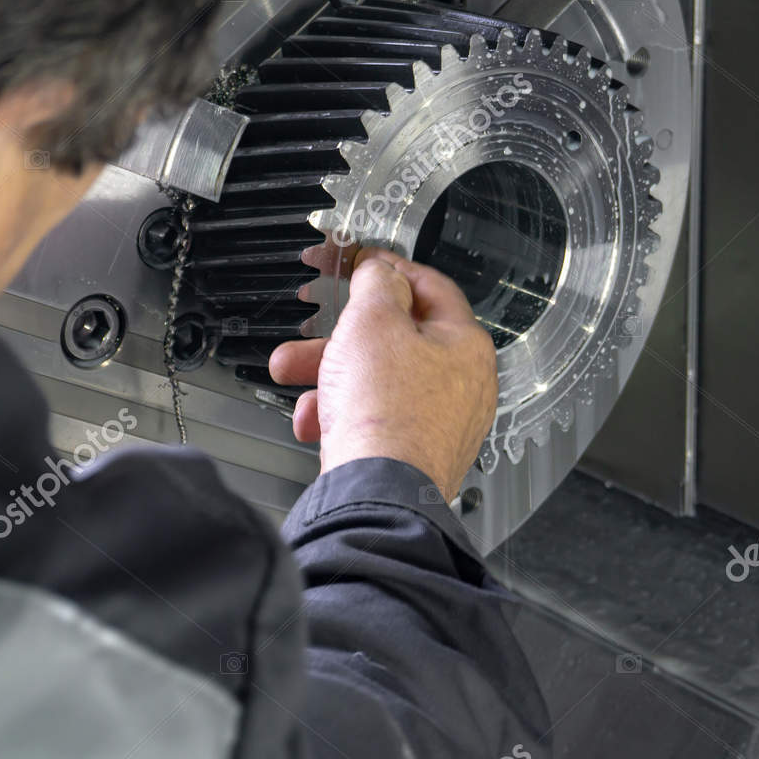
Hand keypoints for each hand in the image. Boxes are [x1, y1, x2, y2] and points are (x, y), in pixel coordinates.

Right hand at [268, 246, 498, 501]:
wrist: (375, 493)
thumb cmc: (386, 414)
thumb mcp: (371, 322)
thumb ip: (376, 284)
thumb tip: (380, 272)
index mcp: (466, 345)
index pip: (430, 288)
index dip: (390, 271)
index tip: (363, 266)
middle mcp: (463, 385)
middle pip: (396, 341)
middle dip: (341, 336)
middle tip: (313, 329)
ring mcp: (442, 424)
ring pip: (379, 382)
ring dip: (330, 375)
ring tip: (293, 375)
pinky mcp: (416, 454)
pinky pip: (376, 420)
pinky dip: (342, 415)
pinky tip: (314, 421)